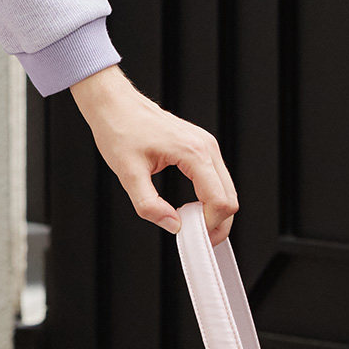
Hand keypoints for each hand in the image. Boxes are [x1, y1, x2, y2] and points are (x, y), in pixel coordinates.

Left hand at [69, 65, 238, 245]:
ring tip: (188, 227)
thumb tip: (173, 227)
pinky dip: (208, 201)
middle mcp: (207, 148)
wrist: (118, 108)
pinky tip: (188, 211)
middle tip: (192, 240)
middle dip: (216, 224)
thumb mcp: (128, 175)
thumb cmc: (121, 133)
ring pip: (226, 191)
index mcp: (194, 153)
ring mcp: (207, 147)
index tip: (189, 239)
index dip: (209, 226)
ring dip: (213, 214)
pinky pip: (216, 182)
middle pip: (230, 198)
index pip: (219, 200)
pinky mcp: (202, 149)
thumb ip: (149, 205)